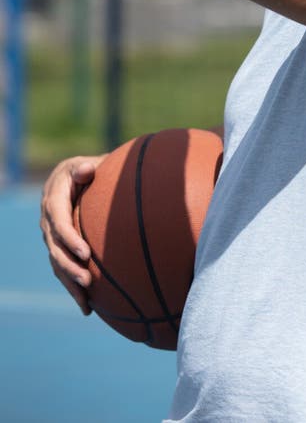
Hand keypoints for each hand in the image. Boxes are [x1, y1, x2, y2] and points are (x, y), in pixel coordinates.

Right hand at [39, 154, 105, 314]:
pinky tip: (86, 307)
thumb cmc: (84, 171)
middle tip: (88, 281)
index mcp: (54, 200)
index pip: (60, 222)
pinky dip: (72, 289)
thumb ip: (85, 168)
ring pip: (57, 264)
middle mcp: (49, 222)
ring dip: (70, 283)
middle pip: (56, 249)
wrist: (72, 178)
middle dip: (70, 267)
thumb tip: (87, 170)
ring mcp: (51, 237)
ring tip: (86, 299)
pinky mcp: (58, 248)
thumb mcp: (82, 165)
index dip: (70, 239)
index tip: (86, 253)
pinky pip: (62, 270)